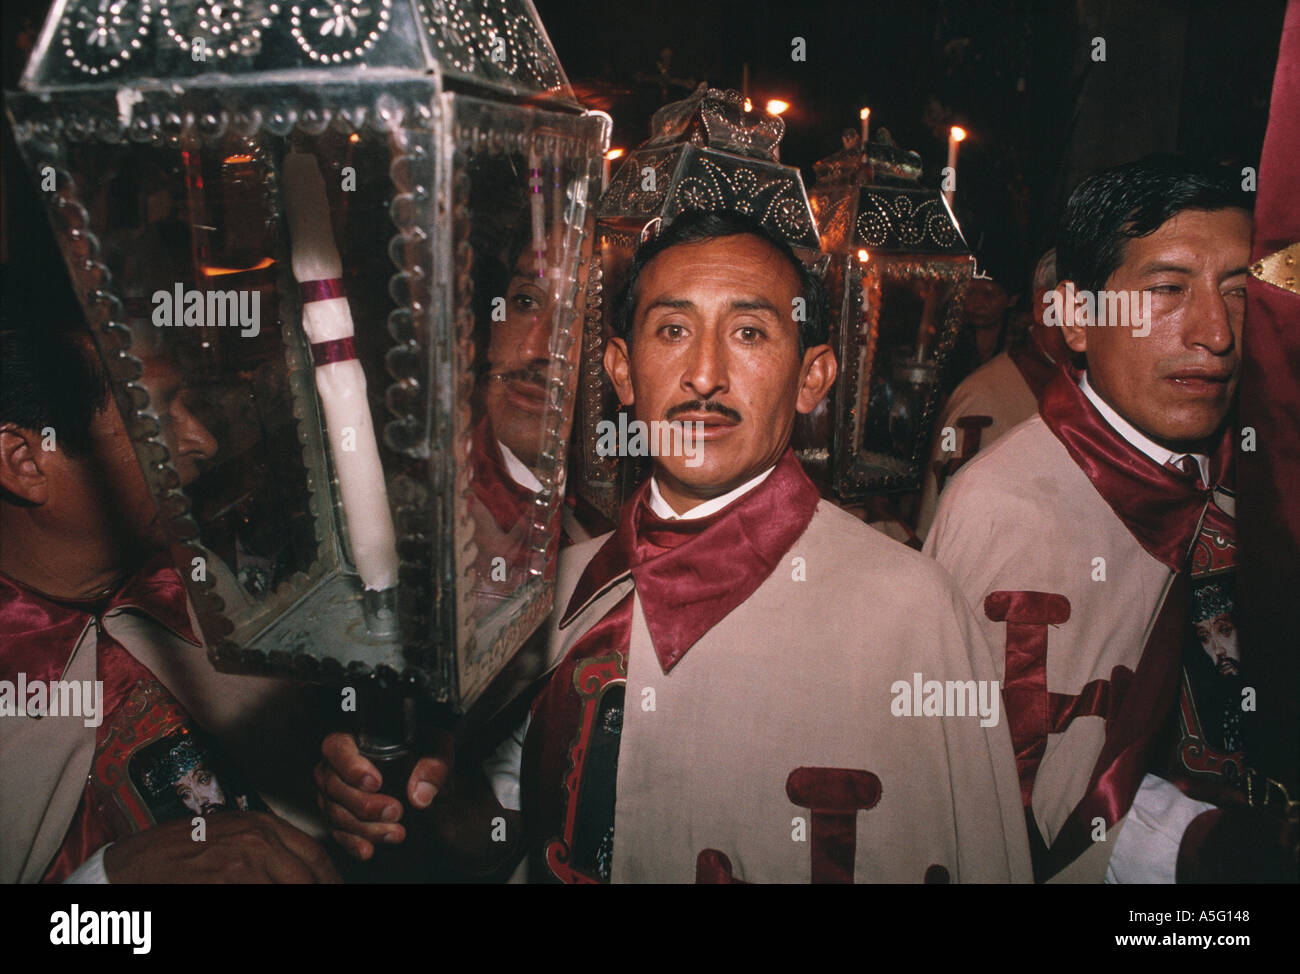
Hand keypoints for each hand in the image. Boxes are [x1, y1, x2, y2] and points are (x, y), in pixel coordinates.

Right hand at [103, 812, 340, 882]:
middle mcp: (259, 841)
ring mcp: (244, 864)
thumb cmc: (180, 850)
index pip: (316, 855)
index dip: (330, 880)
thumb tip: (299, 872)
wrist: (135, 865)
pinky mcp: (227, 882)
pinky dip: (271, 903)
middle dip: (319, 891)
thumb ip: (268, 850)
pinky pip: (261, 895)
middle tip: (331, 898)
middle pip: (309, 877)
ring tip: (288, 905)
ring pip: (290, 886)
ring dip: (295, 895)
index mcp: (262, 826)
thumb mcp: (231, 835)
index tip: (336, 889)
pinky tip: (253, 904)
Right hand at [314, 731, 452, 860]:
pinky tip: (369, 849)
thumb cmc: (425, 753)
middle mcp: (337, 764)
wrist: (424, 776)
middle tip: (395, 811)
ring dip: (365, 828)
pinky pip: (337, 832)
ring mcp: (334, 792)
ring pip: (335, 813)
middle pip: (334, 785)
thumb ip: (434, 764)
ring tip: (396, 832)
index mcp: (355, 738)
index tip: (375, 782)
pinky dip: (353, 843)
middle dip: (365, 804)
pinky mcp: (338, 816)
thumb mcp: (437, 748)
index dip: (351, 767)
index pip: (337, 747)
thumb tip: (420, 794)